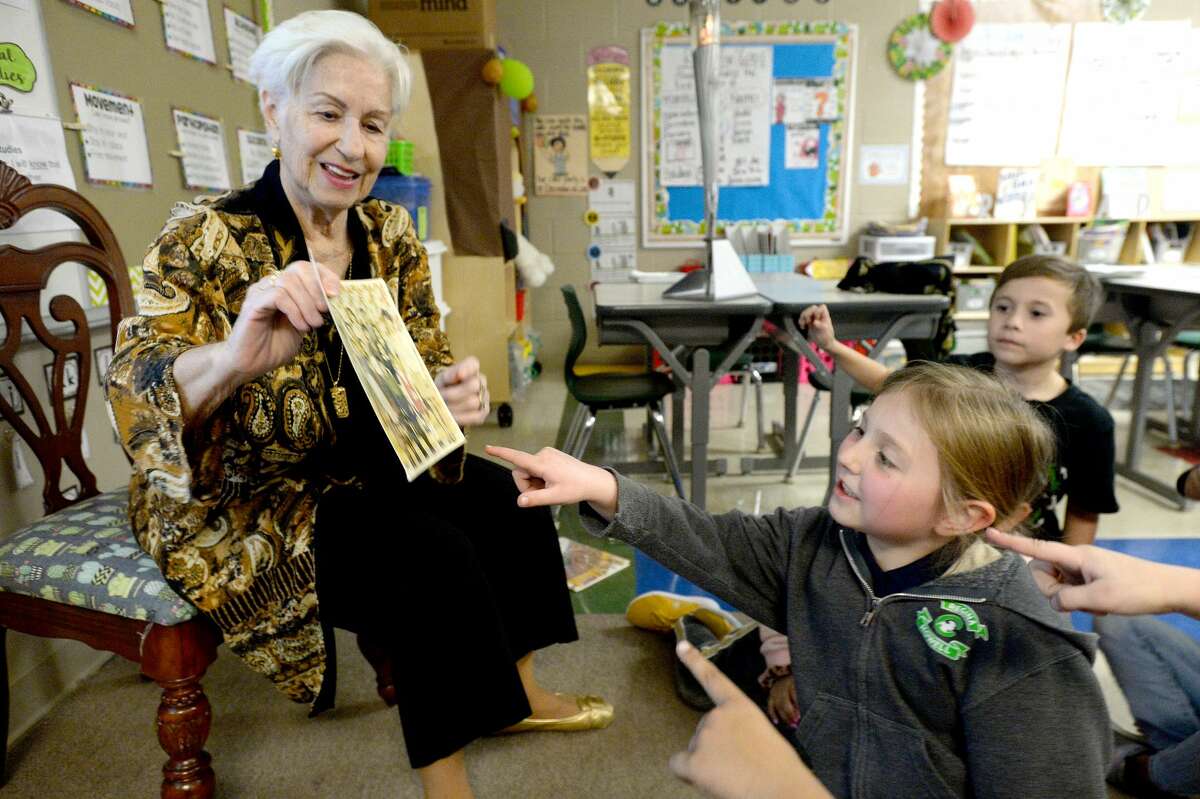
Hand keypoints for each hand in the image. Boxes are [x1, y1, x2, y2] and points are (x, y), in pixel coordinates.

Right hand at [222, 261, 340, 382]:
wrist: (250, 365)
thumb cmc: (274, 346)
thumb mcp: (303, 325)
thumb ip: (315, 310)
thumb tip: (335, 296)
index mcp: (284, 288)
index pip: (306, 267)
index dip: (324, 275)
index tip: (336, 293)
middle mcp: (271, 285)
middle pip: (298, 268)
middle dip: (317, 288)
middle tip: (325, 310)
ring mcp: (260, 292)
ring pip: (288, 281)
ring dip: (307, 304)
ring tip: (313, 324)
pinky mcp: (253, 304)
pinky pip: (277, 296)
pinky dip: (294, 310)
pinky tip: (300, 326)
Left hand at [434, 356, 489, 426]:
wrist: (442, 405)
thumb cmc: (443, 389)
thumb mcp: (441, 380)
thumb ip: (449, 375)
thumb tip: (458, 374)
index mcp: (470, 368)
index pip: (473, 363)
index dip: (467, 369)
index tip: (459, 375)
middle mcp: (481, 381)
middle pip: (474, 385)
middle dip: (454, 393)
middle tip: (441, 398)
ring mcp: (484, 397)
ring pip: (473, 402)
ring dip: (455, 407)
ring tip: (443, 409)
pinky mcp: (483, 412)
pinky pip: (475, 416)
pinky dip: (461, 418)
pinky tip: (452, 417)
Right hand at [484, 444, 618, 517]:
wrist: (593, 481)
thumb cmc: (576, 489)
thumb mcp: (555, 497)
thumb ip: (536, 499)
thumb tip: (519, 501)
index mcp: (542, 463)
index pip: (517, 458)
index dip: (501, 453)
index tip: (487, 447)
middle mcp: (542, 454)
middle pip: (520, 472)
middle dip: (527, 485)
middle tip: (544, 493)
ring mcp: (546, 453)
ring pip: (527, 471)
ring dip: (534, 482)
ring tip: (551, 487)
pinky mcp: (549, 455)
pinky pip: (535, 467)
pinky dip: (539, 477)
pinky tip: (553, 481)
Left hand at [669, 642, 831, 798]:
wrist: (780, 789)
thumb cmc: (780, 770)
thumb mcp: (764, 736)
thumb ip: (740, 731)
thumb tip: (727, 746)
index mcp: (740, 706)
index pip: (713, 680)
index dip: (695, 661)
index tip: (681, 645)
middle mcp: (716, 715)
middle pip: (704, 731)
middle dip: (716, 749)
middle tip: (740, 766)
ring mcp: (703, 735)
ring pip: (695, 750)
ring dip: (708, 763)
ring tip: (735, 775)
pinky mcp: (693, 760)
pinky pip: (679, 765)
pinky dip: (689, 774)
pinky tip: (708, 779)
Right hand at [797, 304, 837, 350]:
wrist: (824, 344)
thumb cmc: (827, 338)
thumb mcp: (826, 333)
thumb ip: (821, 326)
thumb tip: (815, 322)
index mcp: (826, 316)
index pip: (821, 307)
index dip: (817, 312)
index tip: (816, 320)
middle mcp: (820, 316)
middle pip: (812, 308)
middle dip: (808, 314)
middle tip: (808, 322)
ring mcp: (814, 318)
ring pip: (806, 312)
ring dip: (802, 317)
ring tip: (803, 325)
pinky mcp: (809, 322)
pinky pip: (803, 318)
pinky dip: (801, 321)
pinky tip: (802, 327)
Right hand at [985, 528, 1195, 616]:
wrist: (1170, 589)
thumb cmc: (1137, 590)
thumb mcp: (1100, 600)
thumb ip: (1067, 600)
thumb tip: (1052, 602)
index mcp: (1077, 555)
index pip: (1037, 548)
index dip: (1012, 543)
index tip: (989, 533)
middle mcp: (1077, 559)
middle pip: (1045, 572)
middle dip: (1052, 591)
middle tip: (1081, 602)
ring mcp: (1085, 569)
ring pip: (1058, 584)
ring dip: (1069, 599)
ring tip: (1097, 605)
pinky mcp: (1092, 578)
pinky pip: (1072, 589)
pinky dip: (1080, 601)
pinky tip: (1101, 607)